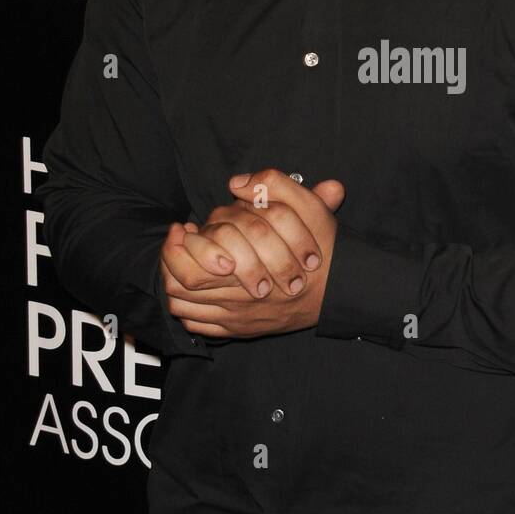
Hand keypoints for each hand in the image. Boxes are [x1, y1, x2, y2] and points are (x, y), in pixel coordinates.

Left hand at [160, 169, 345, 339]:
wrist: (342, 290)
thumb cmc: (324, 248)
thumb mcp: (309, 207)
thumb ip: (274, 185)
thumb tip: (236, 183)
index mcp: (250, 270)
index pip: (193, 266)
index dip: (179, 245)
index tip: (183, 226)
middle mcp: (239, 300)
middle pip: (182, 288)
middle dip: (172, 260)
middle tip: (178, 241)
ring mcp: (238, 319)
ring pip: (186, 307)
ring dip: (175, 282)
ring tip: (181, 261)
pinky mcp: (241, 330)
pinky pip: (199, 326)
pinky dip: (187, 309)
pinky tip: (192, 289)